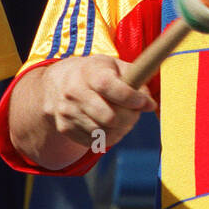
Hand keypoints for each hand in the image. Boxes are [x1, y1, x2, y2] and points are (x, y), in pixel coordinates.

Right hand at [42, 55, 156, 153]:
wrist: (58, 84)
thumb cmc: (96, 73)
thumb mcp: (116, 66)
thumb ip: (136, 79)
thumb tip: (150, 104)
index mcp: (88, 72)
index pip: (108, 86)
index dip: (130, 97)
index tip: (145, 103)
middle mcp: (73, 92)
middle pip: (108, 117)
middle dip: (130, 118)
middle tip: (136, 112)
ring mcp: (67, 112)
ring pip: (105, 132)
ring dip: (122, 128)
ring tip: (125, 118)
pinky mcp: (65, 128)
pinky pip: (96, 141)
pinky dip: (110, 136)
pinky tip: (111, 125)